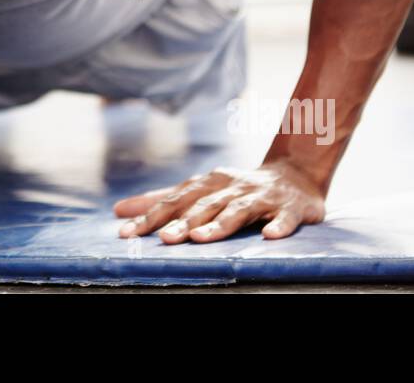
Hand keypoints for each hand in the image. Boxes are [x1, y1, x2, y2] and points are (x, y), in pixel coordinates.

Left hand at [114, 159, 324, 242]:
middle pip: (204, 205)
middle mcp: (232, 187)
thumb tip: (119, 211)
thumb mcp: (200, 190)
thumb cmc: (236, 188)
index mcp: (208, 183)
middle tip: (163, 238)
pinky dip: (278, 225)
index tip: (126, 232)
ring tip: (201, 238)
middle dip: (183, 221)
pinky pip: (285, 217)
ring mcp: (261, 196)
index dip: (151, 215)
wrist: (293, 175)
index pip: (175, 200)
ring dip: (220, 224)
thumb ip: (162, 200)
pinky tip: (270, 236)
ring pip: (238, 210)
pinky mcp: (290, 208)